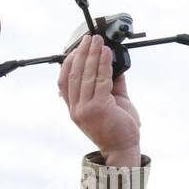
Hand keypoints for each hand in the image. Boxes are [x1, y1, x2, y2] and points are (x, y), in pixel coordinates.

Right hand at [57, 34, 140, 166]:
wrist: (124, 149)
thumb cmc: (118, 129)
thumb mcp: (110, 103)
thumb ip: (110, 84)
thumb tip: (113, 64)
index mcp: (74, 108)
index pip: (64, 81)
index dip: (69, 62)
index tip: (77, 48)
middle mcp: (76, 108)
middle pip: (74, 74)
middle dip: (82, 53)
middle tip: (90, 39)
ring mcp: (86, 109)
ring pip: (86, 75)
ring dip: (92, 55)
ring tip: (98, 42)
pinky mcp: (99, 108)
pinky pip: (100, 81)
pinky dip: (103, 65)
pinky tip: (107, 55)